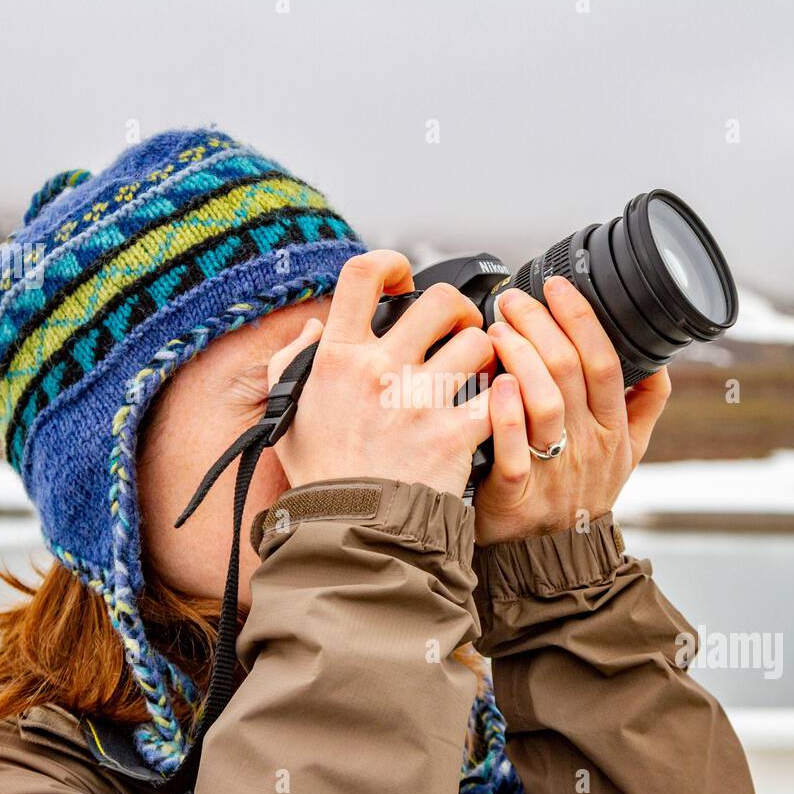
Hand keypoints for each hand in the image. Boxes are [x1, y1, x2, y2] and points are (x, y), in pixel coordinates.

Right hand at [268, 251, 495, 496]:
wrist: (350, 531)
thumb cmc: (323, 476)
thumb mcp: (289, 413)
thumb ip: (295, 362)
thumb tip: (315, 326)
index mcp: (337, 358)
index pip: (361, 275)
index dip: (390, 263)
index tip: (403, 278)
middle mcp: (379, 371)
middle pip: (439, 301)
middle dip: (458, 309)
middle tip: (458, 329)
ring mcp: (419, 401)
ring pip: (477, 343)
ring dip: (486, 354)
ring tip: (480, 371)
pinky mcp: (454, 434)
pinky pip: (498, 396)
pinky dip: (504, 398)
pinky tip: (495, 407)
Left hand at [474, 276, 670, 544]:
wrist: (552, 559)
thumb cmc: (582, 494)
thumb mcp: (627, 452)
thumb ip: (645, 405)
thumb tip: (660, 358)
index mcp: (614, 428)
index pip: (605, 361)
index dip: (581, 317)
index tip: (556, 285)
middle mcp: (589, 446)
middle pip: (570, 371)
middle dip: (539, 324)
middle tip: (512, 299)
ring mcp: (555, 471)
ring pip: (545, 403)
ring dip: (520, 357)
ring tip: (495, 329)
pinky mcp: (518, 495)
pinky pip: (516, 452)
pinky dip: (506, 415)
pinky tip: (494, 384)